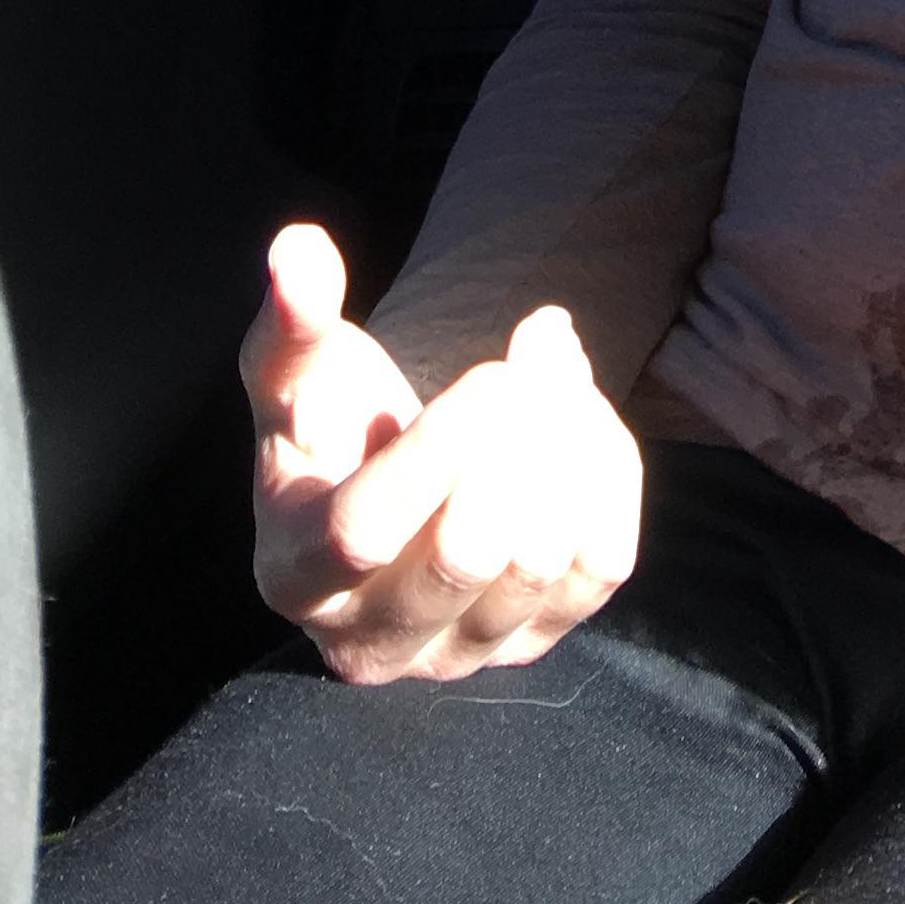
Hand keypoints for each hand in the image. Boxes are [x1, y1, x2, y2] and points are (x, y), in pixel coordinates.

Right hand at [243, 222, 644, 683]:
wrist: (388, 497)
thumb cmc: (333, 427)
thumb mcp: (298, 375)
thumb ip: (295, 318)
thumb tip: (298, 249)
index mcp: (297, 573)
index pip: (364, 529)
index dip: (436, 447)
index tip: (494, 372)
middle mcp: (374, 641)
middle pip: (468, 551)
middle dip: (520, 433)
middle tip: (534, 348)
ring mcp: (462, 653)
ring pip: (544, 558)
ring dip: (569, 438)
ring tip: (553, 364)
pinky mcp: (537, 642)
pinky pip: (604, 564)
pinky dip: (609, 476)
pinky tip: (583, 416)